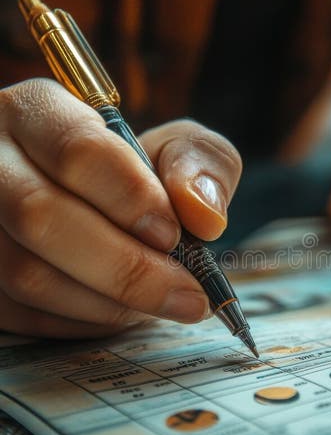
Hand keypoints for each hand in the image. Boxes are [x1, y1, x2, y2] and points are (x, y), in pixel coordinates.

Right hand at [0, 79, 241, 337]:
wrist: (92, 206)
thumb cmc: (134, 174)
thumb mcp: (175, 149)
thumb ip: (200, 165)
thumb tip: (204, 215)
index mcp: (36, 111)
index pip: (75, 149)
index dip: (130, 198)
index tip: (174, 234)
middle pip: (40, 216)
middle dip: (126, 266)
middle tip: (186, 291)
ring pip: (26, 273)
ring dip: (107, 302)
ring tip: (160, 302)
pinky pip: (22, 314)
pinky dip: (82, 323)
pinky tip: (121, 311)